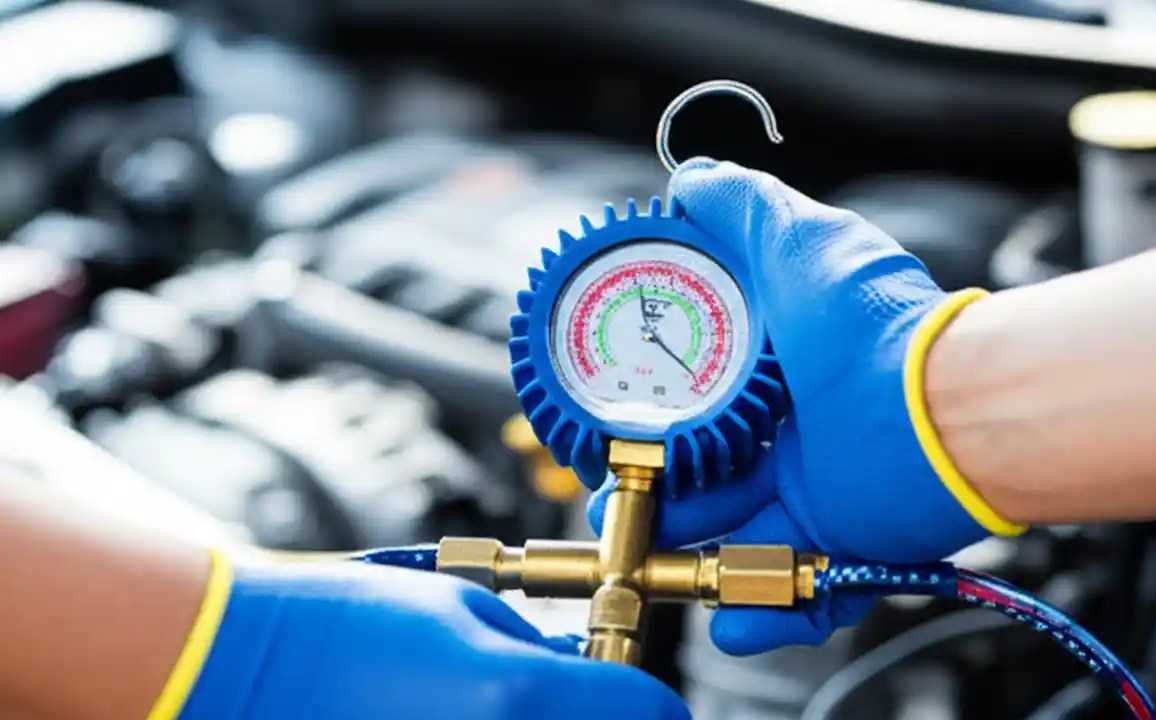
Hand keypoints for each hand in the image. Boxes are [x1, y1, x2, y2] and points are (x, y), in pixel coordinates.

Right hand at [176, 557, 687, 719]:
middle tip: (577, 697)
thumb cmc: (330, 628)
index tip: (635, 689)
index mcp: (518, 699)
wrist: (232, 674)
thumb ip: (538, 644)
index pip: (654, 711)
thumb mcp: (457, 607)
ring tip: (499, 709)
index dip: (649, 695)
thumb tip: (586, 672)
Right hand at [587, 158, 1022, 654]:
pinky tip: (728, 620)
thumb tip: (691, 179)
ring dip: (679, 548)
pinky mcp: (841, 543)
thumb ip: (742, 207)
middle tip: (607, 493)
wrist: (950, 412)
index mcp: (776, 365)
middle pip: (701, 470)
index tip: (603, 418)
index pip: (694, 392)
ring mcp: (816, 489)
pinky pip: (795, 590)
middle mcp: (794, 428)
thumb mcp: (798, 243)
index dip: (644, 409)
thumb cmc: (875, 328)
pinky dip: (761, 616)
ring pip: (730, 530)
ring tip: (632, 551)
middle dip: (647, 489)